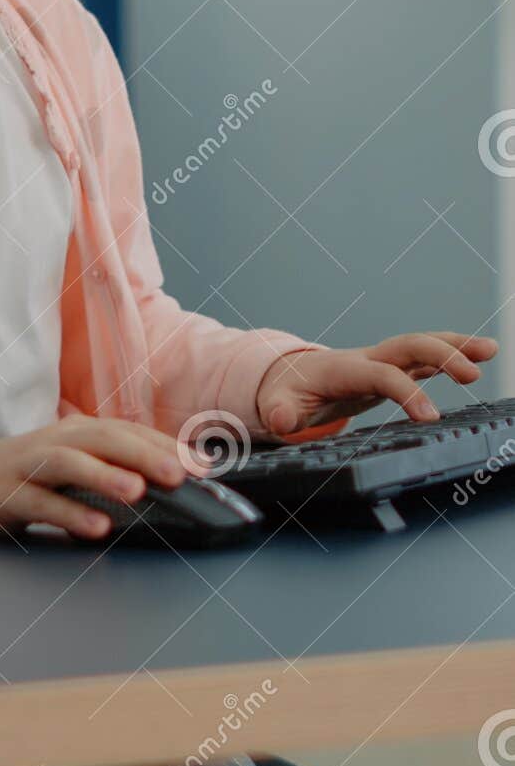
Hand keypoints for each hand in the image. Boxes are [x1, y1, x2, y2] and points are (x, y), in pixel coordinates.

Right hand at [0, 413, 188, 539]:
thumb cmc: (22, 473)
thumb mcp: (67, 465)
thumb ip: (107, 469)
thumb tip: (164, 481)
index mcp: (75, 432)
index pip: (127, 432)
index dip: (166, 445)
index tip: (203, 464)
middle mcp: (54, 442)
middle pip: (103, 439)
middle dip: (145, 454)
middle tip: (183, 473)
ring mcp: (27, 466)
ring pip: (70, 463)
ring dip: (106, 476)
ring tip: (139, 491)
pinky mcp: (5, 494)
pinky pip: (41, 503)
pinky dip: (69, 514)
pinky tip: (96, 527)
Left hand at [254, 331, 497, 435]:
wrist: (290, 376)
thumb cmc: (287, 392)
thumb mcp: (276, 406)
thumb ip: (280, 413)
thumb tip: (282, 420)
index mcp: (344, 369)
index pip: (381, 375)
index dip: (406, 392)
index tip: (430, 417)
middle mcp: (368, 358)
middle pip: (409, 346)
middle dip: (441, 355)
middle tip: (472, 375)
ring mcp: (382, 361)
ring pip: (422, 345)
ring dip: (455, 345)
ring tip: (489, 349)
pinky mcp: (392, 368)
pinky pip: (425, 359)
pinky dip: (452, 354)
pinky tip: (479, 355)